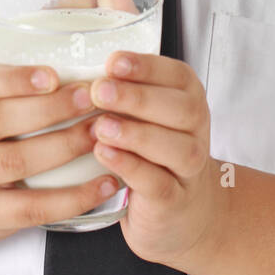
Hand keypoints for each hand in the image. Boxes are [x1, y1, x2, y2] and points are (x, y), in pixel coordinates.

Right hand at [0, 62, 120, 253]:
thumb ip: (4, 82)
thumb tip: (76, 58)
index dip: (13, 80)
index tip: (53, 76)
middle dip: (48, 109)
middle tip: (90, 97)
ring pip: (13, 162)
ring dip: (63, 145)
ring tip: (99, 131)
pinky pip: (30, 208)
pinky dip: (72, 197)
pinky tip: (104, 183)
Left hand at [89, 49, 222, 271]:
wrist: (180, 212)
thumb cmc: (152, 153)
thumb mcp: (144, 116)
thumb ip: (123, 92)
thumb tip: (78, 70)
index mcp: (188, 98)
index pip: (177, 75)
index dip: (146, 67)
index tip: (114, 62)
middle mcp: (195, 130)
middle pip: (180, 108)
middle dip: (138, 97)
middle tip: (100, 91)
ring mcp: (188, 167)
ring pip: (176, 147)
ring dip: (136, 133)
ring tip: (101, 126)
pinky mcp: (173, 200)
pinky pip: (157, 182)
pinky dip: (131, 166)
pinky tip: (105, 154)